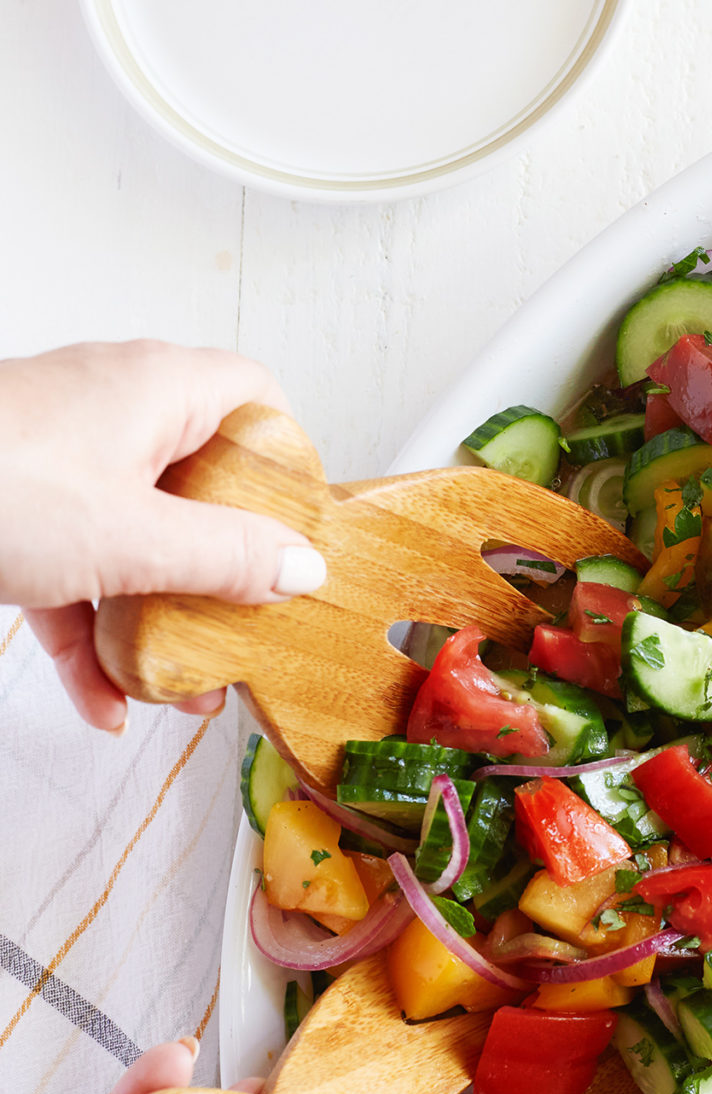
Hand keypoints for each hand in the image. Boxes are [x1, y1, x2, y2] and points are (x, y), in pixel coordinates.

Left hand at [0, 340, 326, 729]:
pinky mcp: (18, 513)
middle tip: (248, 627)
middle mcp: (114, 417)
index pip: (256, 399)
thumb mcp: (131, 536)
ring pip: (136, 543)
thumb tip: (301, 567)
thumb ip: (225, 557)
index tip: (301, 533)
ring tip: (182, 691)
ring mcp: (62, 467)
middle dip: (222, 574)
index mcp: (158, 391)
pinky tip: (101, 702)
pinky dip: (91, 636)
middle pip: (200, 489)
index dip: (288, 461)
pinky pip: (76, 574)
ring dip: (159, 621)